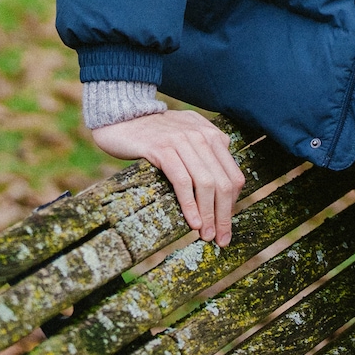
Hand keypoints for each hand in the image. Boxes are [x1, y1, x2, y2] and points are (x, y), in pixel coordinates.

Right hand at [90, 109, 242, 247]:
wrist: (121, 116)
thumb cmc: (154, 133)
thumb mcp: (187, 136)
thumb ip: (206, 152)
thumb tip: (222, 185)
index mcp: (212, 135)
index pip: (233, 175)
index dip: (233, 203)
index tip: (227, 225)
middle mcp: (201, 136)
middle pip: (223, 182)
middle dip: (224, 215)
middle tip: (221, 238)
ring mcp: (182, 141)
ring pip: (205, 183)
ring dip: (209, 214)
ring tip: (207, 235)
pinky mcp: (161, 149)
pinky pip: (182, 181)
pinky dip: (190, 204)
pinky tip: (193, 221)